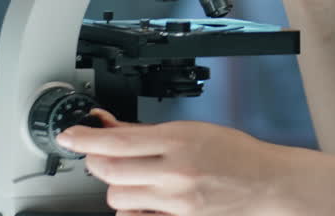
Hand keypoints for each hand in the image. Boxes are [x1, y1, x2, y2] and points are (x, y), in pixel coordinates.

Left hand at [59, 109, 288, 215]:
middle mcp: (175, 172)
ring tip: (131, 177)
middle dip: (96, 161)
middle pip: (109, 171)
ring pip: (117, 198)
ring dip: (115, 186)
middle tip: (99, 154)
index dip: (84, 138)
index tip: (69, 136)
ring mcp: (175, 202)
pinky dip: (131, 208)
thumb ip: (148, 131)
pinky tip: (143, 197)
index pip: (116, 142)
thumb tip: (110, 126)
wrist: (265, 182)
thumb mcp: (192, 130)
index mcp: (178, 141)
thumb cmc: (234, 153)